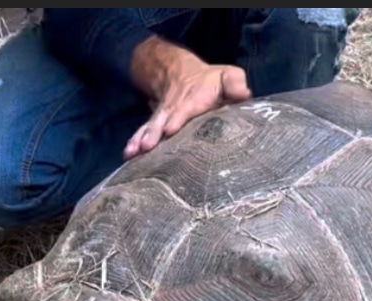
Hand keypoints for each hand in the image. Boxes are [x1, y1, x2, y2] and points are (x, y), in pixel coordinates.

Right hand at [124, 38, 250, 159]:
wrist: (181, 73)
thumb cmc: (212, 82)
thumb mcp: (226, 76)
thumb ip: (234, 83)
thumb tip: (244, 94)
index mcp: (194, 100)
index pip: (185, 110)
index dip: (177, 119)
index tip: (170, 130)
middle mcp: (175, 110)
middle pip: (163, 121)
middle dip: (154, 134)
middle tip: (146, 147)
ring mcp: (163, 118)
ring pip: (151, 128)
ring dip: (141, 140)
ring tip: (133, 152)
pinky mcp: (156, 126)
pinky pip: (143, 133)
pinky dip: (134, 142)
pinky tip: (127, 154)